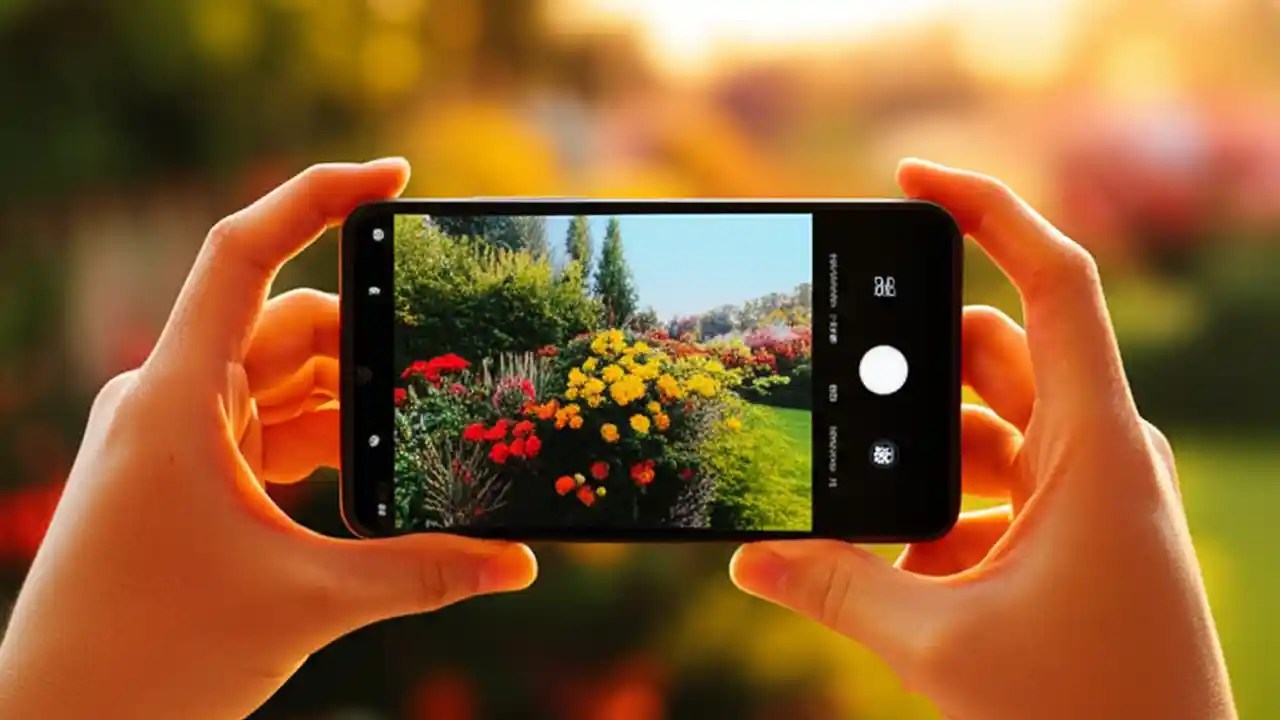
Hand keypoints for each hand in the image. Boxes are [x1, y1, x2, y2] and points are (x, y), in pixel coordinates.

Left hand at [0, 160, 536, 719]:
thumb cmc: (154, 659)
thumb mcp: (306, 603)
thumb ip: (422, 571)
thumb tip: (519, 563)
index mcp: (177, 397)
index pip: (245, 253)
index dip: (318, 196)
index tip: (395, 179)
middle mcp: (169, 399)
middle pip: (288, 326)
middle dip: (370, 343)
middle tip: (450, 359)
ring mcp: (174, 436)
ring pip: (283, 382)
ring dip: (351, 400)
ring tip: (422, 426)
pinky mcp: (185, 473)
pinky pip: (269, 428)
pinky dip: (324, 438)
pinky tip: (375, 465)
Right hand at [730, 160, 1234, 718]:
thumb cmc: (1086, 715)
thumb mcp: (941, 647)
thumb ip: (834, 591)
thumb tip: (745, 558)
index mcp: (1095, 447)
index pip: (1053, 281)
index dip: (987, 210)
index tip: (908, 181)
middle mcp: (1099, 452)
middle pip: (992, 356)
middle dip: (907, 372)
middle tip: (829, 385)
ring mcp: (1089, 495)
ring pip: (984, 430)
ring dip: (915, 459)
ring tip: (849, 499)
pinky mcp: (1073, 535)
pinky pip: (992, 491)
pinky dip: (938, 513)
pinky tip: (893, 571)